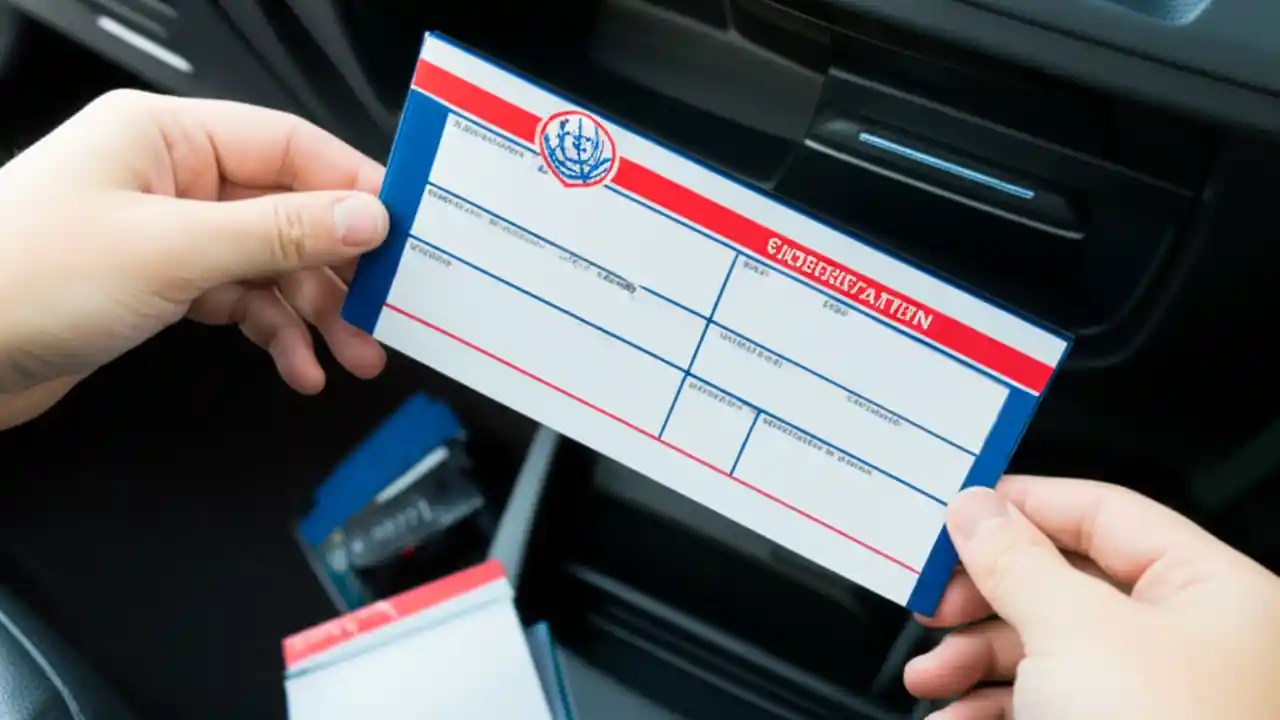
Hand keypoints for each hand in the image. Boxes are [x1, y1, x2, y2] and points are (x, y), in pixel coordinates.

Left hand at [0, 89, 389, 417]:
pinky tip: (296, 365)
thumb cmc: (23, 278)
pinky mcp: (158, 283)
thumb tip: (362, 215)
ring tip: (351, 354)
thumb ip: (277, 232)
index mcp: (165, 136)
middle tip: (383, 310)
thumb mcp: (172, 251)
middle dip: (338, 269)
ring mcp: (165, 231)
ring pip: (269, 264)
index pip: (289, 146)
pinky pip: (239, 299)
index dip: (352, 187)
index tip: (402, 231)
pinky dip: (272, 333)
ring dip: (314, 312)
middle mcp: (169, 177)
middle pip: (287, 212)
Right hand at [906, 476, 1279, 718]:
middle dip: (983, 598)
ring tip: (927, 675)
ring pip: (1045, 648)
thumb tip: (976, 509)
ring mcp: (1152, 696)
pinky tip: (952, 719)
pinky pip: (1045, 701)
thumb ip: (1016, 559)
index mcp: (1211, 592)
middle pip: (1063, 583)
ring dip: (973, 660)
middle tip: (932, 601)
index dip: (1024, 503)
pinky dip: (991, 707)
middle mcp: (1188, 640)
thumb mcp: (1073, 632)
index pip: (1105, 512)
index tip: (957, 508)